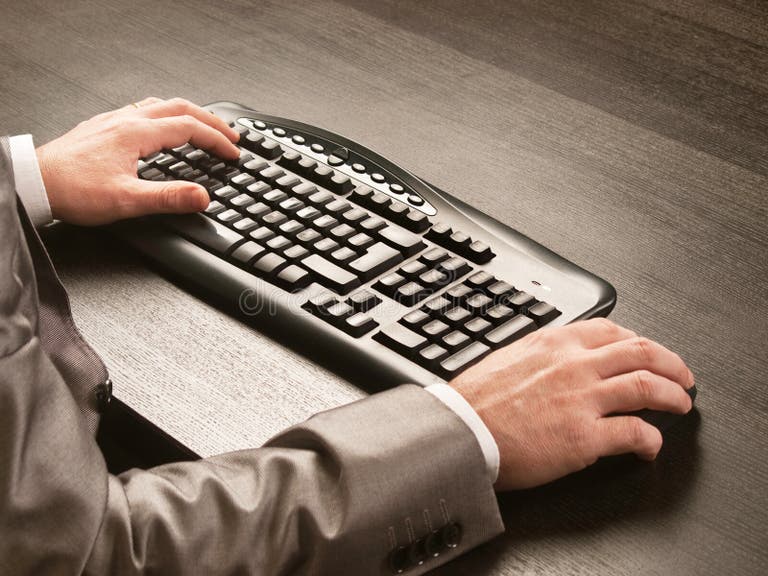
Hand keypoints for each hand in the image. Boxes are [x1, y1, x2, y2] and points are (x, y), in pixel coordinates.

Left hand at [36, 97, 240, 224]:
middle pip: (179, 108)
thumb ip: (168, 198)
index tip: (233, 151)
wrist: (34, 183)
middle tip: (229, 134)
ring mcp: (112, 121)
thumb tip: (202, 196)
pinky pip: (141, 110)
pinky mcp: (101, 128)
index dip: (216, 140)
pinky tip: (159, 128)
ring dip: (187, 113)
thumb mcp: (127, 201)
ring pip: (159, 105)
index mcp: (136, 133)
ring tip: (202, 126)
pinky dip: (163, 115)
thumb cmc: (73, 191)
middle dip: (209, 120)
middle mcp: (125, 120)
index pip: (189, 127)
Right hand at [450, 318, 693, 490]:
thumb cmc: (475, 400)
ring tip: (681, 405)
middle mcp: (575, 366)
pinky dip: (652, 441)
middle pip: (643, 353)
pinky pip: (636, 433)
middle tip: (683, 377)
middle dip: (673, 364)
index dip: (641, 342)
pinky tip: (651, 446)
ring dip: (674, 397)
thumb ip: (542, 355)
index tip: (649, 353)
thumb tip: (558, 360)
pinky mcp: (585, 438)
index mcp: (555, 343)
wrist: (460, 431)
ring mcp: (583, 400)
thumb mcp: (509, 357)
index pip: (613, 330)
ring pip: (650, 387)